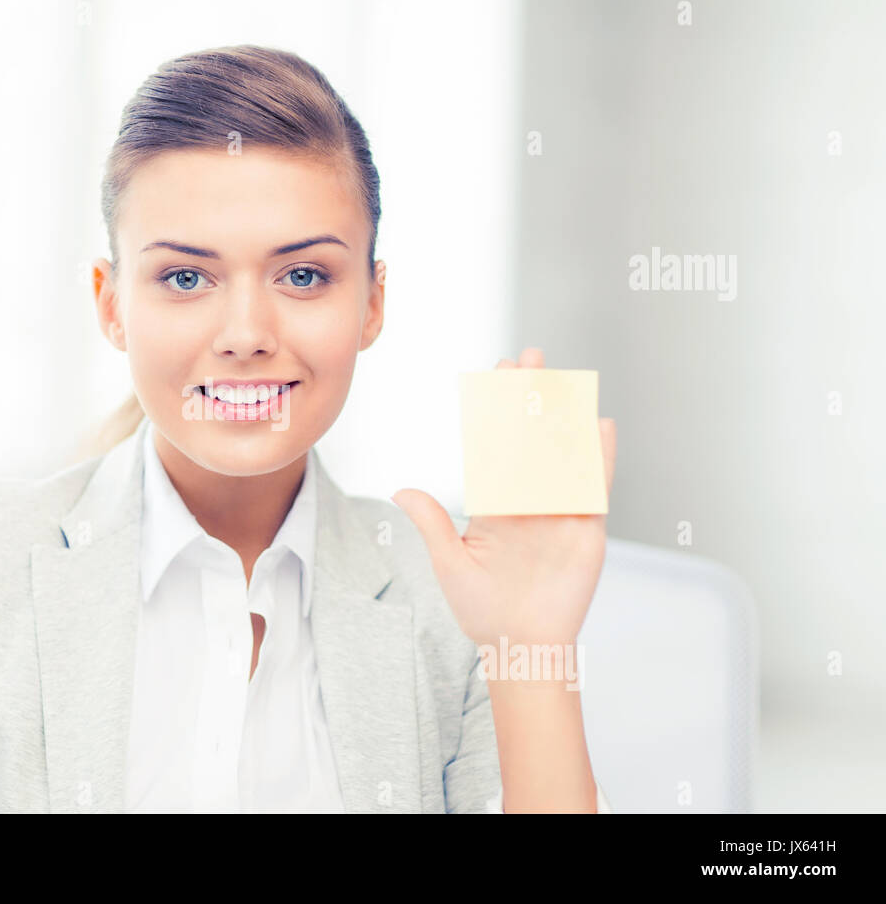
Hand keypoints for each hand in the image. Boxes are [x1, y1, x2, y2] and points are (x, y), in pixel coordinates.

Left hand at [391, 348, 616, 648]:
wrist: (520, 646)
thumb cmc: (481, 610)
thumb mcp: (451, 562)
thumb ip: (432, 523)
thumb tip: (401, 490)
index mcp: (494, 504)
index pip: (494, 446)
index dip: (495, 410)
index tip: (494, 374)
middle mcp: (527, 501)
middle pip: (530, 438)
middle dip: (530, 398)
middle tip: (530, 357)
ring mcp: (558, 512)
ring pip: (563, 452)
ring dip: (563, 416)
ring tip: (563, 377)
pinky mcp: (587, 529)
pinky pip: (595, 486)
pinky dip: (599, 458)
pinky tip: (600, 425)